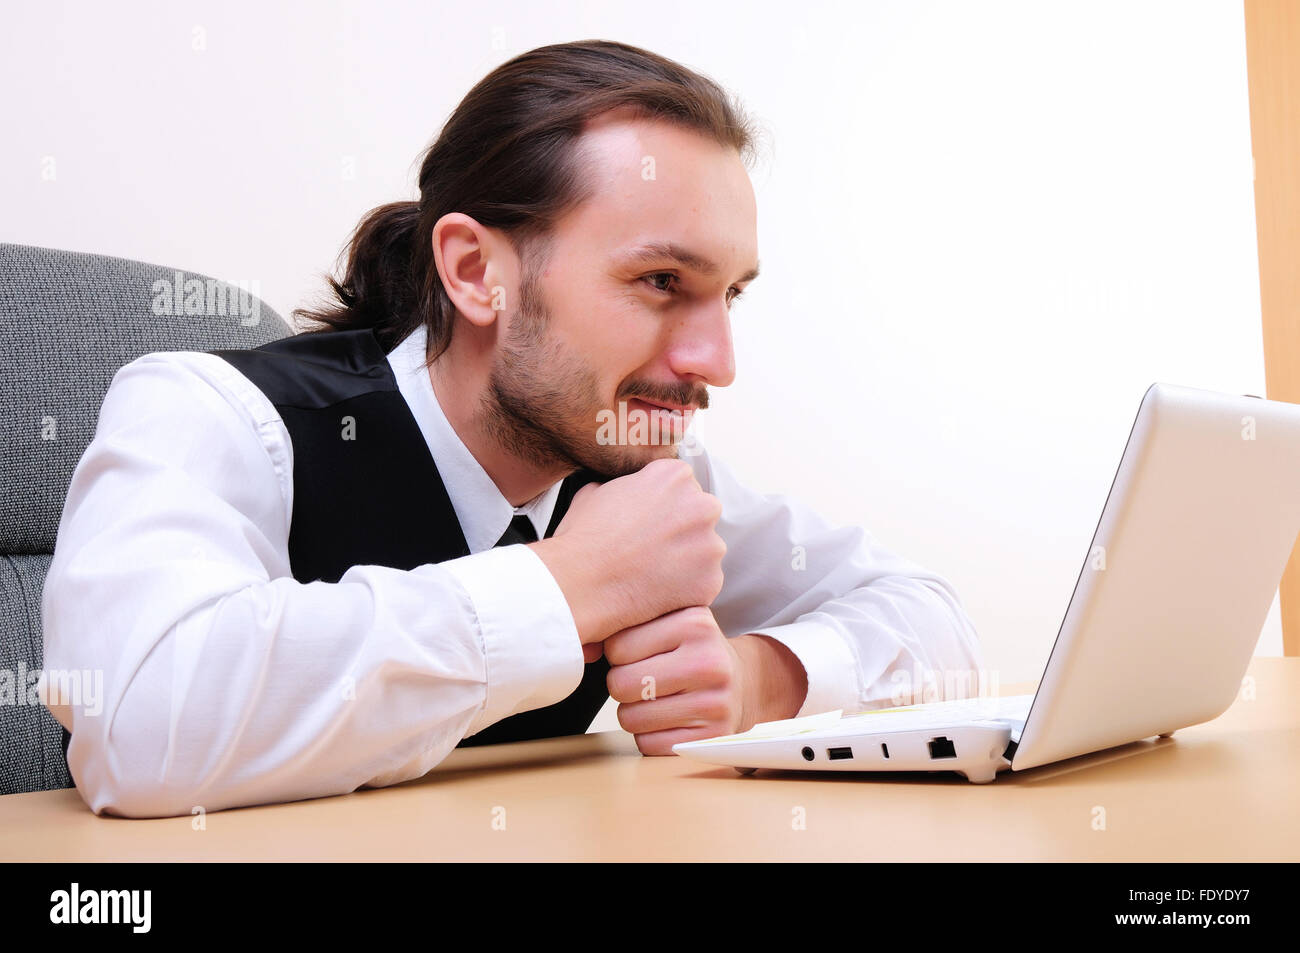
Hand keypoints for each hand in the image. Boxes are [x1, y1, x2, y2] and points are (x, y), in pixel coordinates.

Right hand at [531, 458, 726, 646]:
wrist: (583, 583)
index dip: (664, 505)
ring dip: (687, 560)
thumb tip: (627, 489)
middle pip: (701, 515)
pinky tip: (658, 591)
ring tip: (652, 572)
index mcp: (676, 476)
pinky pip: (704, 583)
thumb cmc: (584, 537)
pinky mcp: (711, 580)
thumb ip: (625, 485)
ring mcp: (710, 545)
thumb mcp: (596, 491)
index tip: (650, 521)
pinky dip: (687, 589)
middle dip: (682, 529)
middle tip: (653, 548)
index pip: (683, 485)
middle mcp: (701, 505)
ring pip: (706, 550)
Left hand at [604, 605, 746, 754]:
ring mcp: (713, 703)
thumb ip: (635, 618)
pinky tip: (668, 720)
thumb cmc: (693, 650)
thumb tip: (582, 637)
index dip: (618, 654)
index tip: (637, 654)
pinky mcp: (710, 738)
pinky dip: (648, 736)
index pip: (618, 646)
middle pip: (620, 683)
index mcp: (695, 623)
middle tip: (641, 680)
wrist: (744, 683)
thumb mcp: (675, 619)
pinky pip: (647, 744)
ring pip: (630, 718)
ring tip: (656, 699)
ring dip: (633, 712)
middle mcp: (709, 662)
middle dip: (621, 685)